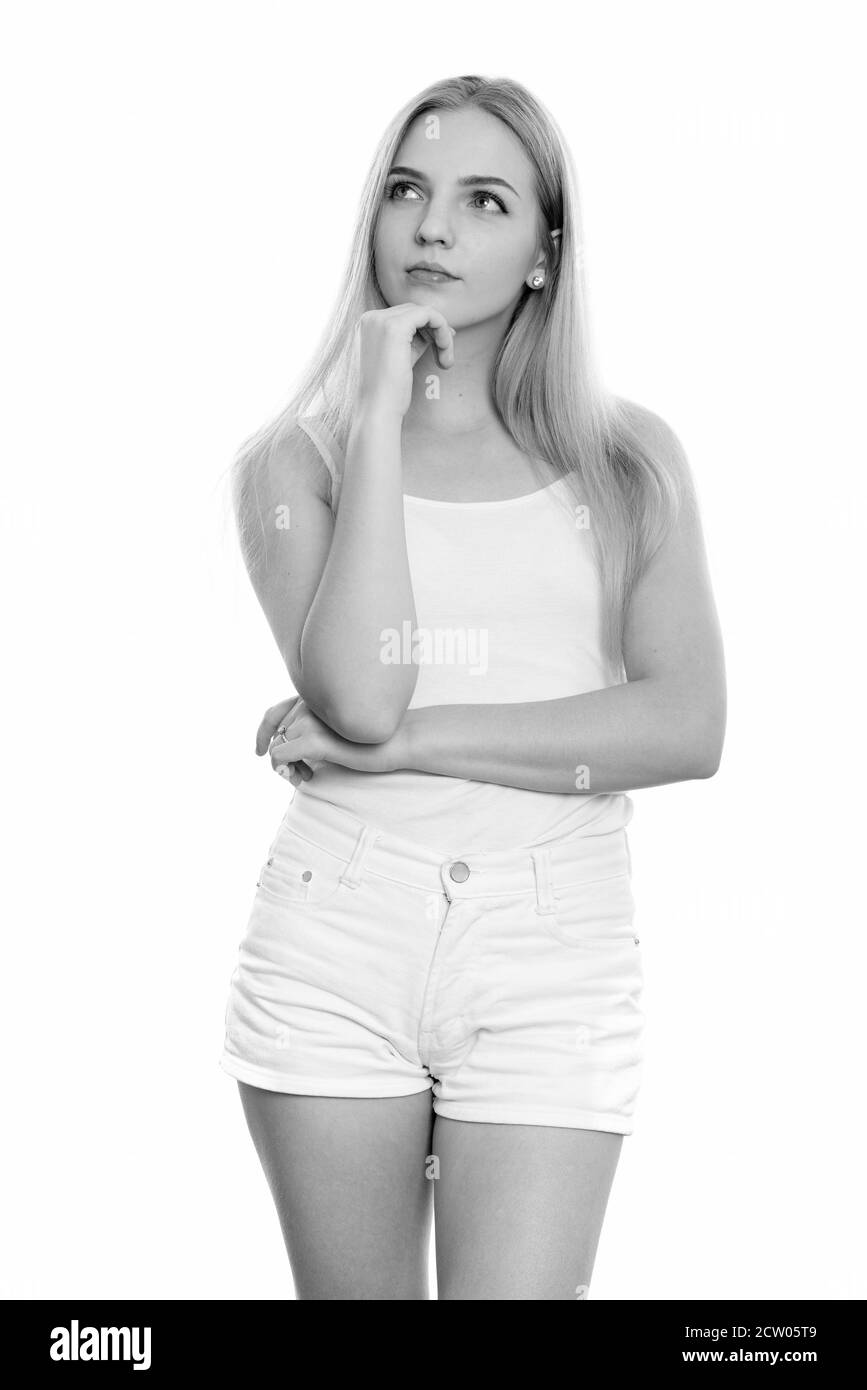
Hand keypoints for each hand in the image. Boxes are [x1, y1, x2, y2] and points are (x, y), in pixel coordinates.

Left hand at [255, 696, 406, 783]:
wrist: (398, 740)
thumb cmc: (372, 738)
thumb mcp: (337, 729)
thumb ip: (312, 729)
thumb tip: (285, 750)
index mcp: (313, 698)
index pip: (273, 714)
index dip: (262, 734)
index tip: (260, 751)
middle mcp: (308, 704)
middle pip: (275, 737)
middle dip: (284, 759)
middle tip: (303, 775)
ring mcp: (311, 721)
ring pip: (277, 748)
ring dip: (288, 768)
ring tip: (307, 776)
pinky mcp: (315, 740)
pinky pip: (280, 757)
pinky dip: (287, 771)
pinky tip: (308, 777)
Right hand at [355, 303, 454, 419]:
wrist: (377, 411)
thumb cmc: (389, 394)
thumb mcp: (402, 360)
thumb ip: (416, 341)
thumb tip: (443, 328)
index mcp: (367, 326)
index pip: (404, 316)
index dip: (427, 330)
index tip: (442, 349)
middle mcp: (370, 318)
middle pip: (414, 311)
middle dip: (435, 331)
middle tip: (445, 357)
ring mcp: (380, 320)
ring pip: (423, 312)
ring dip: (441, 333)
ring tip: (446, 360)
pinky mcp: (395, 326)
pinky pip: (430, 314)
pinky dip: (443, 331)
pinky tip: (445, 353)